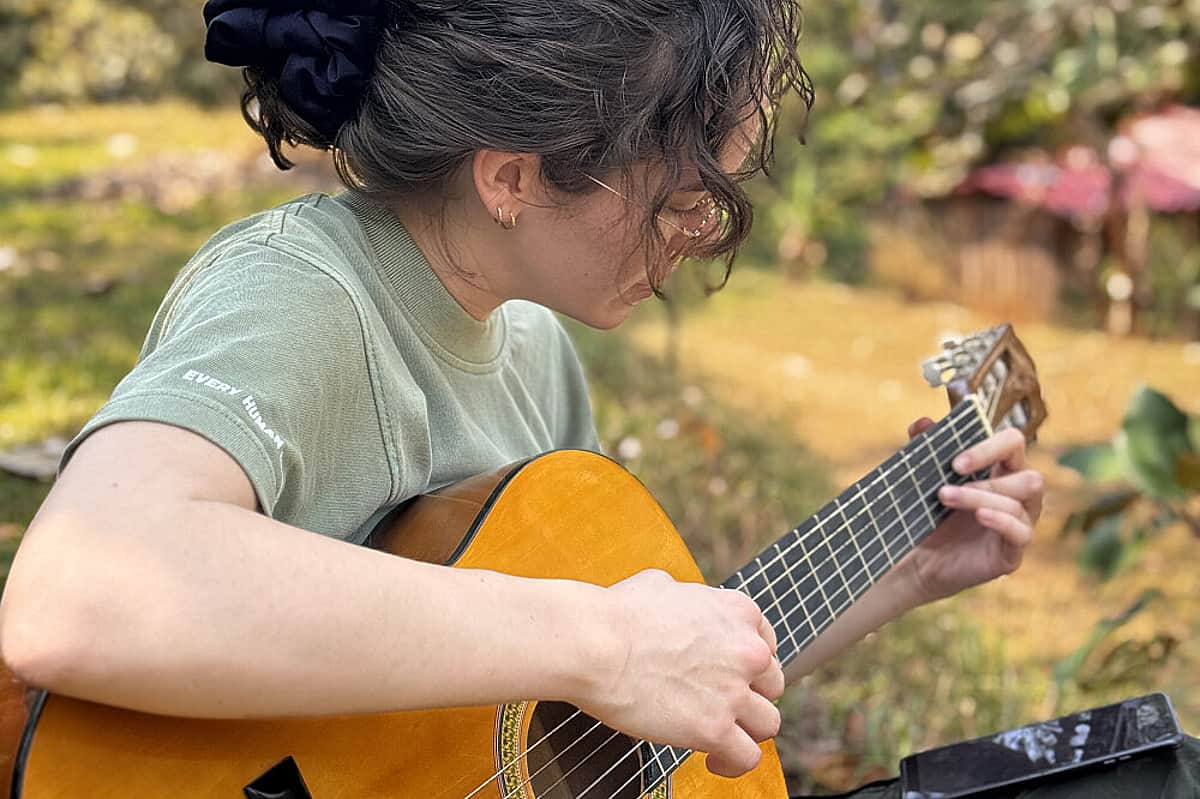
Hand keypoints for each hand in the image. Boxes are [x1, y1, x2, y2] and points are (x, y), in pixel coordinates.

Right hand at [580, 569, 784, 777]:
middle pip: (771, 685)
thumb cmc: (615, 614)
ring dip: (745, 730)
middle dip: (748, 695)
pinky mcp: (714, 728)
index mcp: (737, 612)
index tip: (732, 675)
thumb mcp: (661, 584)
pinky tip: (713, 760)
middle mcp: (746, 650)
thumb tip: (676, 603)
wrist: (594, 644)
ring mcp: (733, 691)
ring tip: (719, 735)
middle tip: (720, 703)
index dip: (748, 664)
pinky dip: (732, 763)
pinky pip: (746, 757)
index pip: (766, 644)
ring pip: (767, 723)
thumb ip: (686, 598)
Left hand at [897, 419, 1043, 603]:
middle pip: (1030, 476)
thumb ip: (925, 449)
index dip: (990, 447)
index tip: (956, 461)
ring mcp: (1019, 524)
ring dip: (982, 496)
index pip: (1013, 444)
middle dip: (989, 476)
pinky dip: (1002, 520)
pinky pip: (1022, 532)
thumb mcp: (925, 480)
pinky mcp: (1012, 552)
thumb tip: (922, 422)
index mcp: (1001, 470)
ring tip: (946, 498)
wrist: (919, 561)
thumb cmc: (929, 515)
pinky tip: (980, 516)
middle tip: (948, 481)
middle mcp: (1017, 495)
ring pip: (1021, 502)